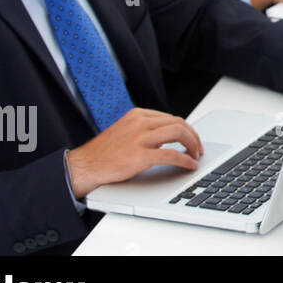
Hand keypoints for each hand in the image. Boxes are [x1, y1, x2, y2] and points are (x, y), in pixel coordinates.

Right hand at [67, 108, 202, 198]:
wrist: (83, 167)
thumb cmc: (104, 154)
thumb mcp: (126, 133)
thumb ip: (145, 131)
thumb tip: (170, 137)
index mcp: (137, 115)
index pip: (171, 118)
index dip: (187, 129)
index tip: (193, 140)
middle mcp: (139, 122)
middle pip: (179, 123)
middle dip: (194, 137)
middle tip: (198, 149)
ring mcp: (139, 138)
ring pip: (179, 134)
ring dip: (193, 145)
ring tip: (195, 156)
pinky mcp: (139, 156)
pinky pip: (171, 155)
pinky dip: (185, 160)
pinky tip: (189, 165)